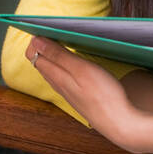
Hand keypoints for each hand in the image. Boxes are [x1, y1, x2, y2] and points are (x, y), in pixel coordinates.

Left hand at [26, 37, 141, 150]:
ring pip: (52, 71)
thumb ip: (58, 55)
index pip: (32, 55)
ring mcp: (68, 92)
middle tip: (55, 32)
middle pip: (41, 62)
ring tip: (63, 44)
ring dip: (53, 56)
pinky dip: (63, 67)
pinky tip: (74, 65)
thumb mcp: (80, 68)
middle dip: (43, 46)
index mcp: (56, 75)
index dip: (36, 41)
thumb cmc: (103, 95)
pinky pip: (63, 79)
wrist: (119, 124)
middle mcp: (58, 85)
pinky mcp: (78, 97)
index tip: (47, 30)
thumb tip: (36, 41)